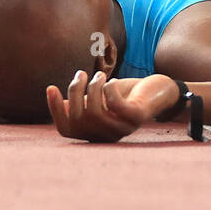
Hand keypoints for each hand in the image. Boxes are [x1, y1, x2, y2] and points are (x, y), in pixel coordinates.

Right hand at [46, 71, 179, 142]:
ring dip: (92, 89)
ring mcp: (123, 128)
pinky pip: (115, 106)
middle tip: (79, 74)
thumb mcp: (100, 97)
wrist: (160, 91)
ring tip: (99, 75)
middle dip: (75, 93)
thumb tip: (57, 99)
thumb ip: (82, 101)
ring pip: (95, 114)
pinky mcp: (137, 117)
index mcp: (97, 133)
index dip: (56, 110)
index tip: (51, 88)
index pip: (67, 130)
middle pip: (79, 121)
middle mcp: (108, 135)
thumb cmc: (126, 94)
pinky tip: (111, 82)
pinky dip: (109, 91)